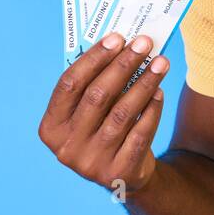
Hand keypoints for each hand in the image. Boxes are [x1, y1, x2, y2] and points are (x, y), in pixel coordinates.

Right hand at [37, 33, 169, 194]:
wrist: (124, 176)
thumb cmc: (103, 132)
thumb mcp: (88, 116)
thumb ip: (94, 87)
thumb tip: (121, 46)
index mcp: (51, 128)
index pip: (69, 84)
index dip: (93, 58)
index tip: (116, 38)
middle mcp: (67, 147)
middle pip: (98, 95)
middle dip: (123, 64)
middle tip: (144, 43)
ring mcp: (92, 162)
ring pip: (123, 112)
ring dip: (144, 82)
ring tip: (161, 63)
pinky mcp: (120, 171)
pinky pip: (141, 132)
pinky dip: (152, 109)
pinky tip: (160, 91)